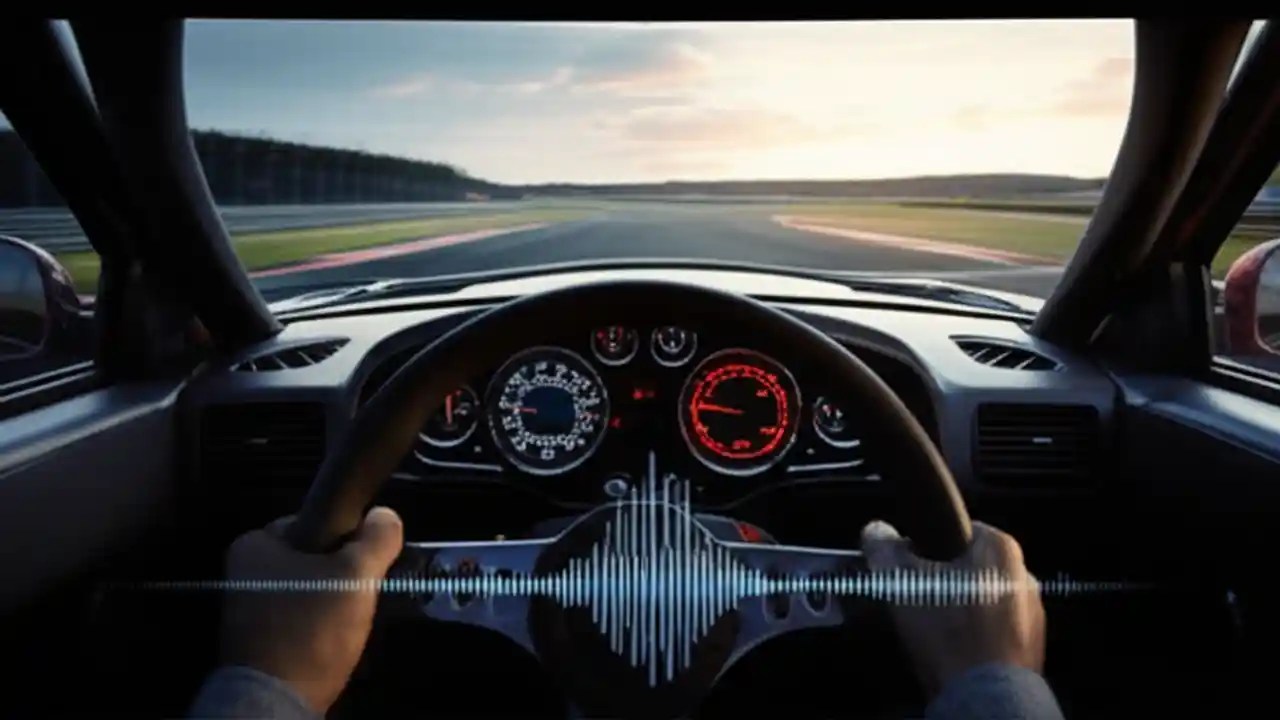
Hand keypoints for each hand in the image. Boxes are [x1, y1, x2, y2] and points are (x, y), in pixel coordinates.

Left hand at [217, 507, 403, 713]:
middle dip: (340, 575)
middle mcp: (242, 572)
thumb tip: (386, 516)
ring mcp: (245, 609)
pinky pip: (298, 620)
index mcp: (254, 544)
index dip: (345, 539)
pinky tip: (333, 641)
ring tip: (350, 620)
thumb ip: (376, 540)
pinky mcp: (256, 641)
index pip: (312, 522)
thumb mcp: (355, 576)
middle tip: (362, 592)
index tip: (363, 561)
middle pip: (311, 559)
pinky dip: (317, 628)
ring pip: (307, 591)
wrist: (277, 702)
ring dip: (331, 603)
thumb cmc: (311, 630)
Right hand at [860, 519, 1045, 696]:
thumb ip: (884, 550)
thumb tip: (875, 530)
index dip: (924, 548)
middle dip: (942, 580)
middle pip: (968, 567)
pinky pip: (994, 629)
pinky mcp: (1033, 645)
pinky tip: (955, 648)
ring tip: (934, 629)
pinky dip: (976, 634)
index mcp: (1001, 547)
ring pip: (981, 599)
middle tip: (916, 599)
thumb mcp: (902, 583)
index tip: (908, 569)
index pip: (954, 531)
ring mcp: (1033, 612)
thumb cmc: (947, 632)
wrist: (984, 696)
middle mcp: (1025, 573)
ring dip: (959, 608)